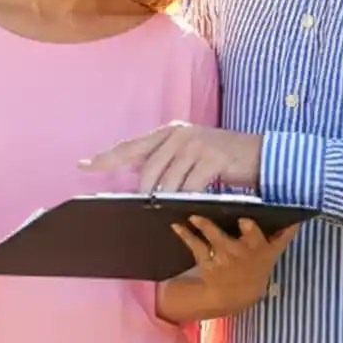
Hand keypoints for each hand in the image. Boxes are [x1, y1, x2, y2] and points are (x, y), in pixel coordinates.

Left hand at [79, 122, 262, 191]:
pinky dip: (186, 200)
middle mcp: (179, 134)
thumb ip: (165, 162)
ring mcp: (195, 144)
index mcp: (169, 132)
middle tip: (144, 209)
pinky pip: (190, 187)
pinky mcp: (212, 158)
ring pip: (168, 182)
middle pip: (149, 171)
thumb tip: (141, 186)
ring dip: (167, 200)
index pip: (131, 147)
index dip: (106, 158)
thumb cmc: (221, 159)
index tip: (83, 166)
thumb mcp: (190, 153)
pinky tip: (187, 206)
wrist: (259, 154)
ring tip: (168, 210)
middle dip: (145, 194)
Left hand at [173, 216, 298, 312]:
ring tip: (193, 216)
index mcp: (259, 249)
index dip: (250, 231)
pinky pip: (195, 245)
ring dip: (203, 226)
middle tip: (221, 217)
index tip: (244, 221)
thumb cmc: (256, 267)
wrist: (237, 294)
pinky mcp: (207, 262)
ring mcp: (223, 259)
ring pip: (212, 239)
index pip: (256, 238)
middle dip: (222, 231)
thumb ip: (283, 236)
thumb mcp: (272, 253)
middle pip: (233, 240)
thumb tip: (297, 219)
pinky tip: (176, 225)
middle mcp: (240, 254)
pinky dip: (185, 234)